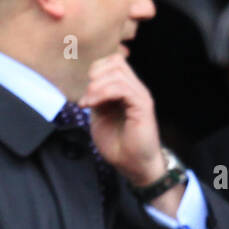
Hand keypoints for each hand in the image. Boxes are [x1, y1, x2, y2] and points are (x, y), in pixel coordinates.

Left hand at [80, 56, 167, 190]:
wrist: (134, 166)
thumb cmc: (119, 146)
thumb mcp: (100, 115)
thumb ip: (97, 97)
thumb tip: (89, 84)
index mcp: (127, 91)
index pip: (112, 63)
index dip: (95, 71)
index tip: (85, 95)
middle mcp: (135, 90)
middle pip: (116, 61)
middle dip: (95, 74)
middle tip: (87, 97)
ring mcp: (140, 97)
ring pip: (117, 71)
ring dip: (97, 86)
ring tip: (89, 103)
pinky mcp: (142, 106)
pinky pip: (122, 87)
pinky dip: (103, 92)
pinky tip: (93, 105)